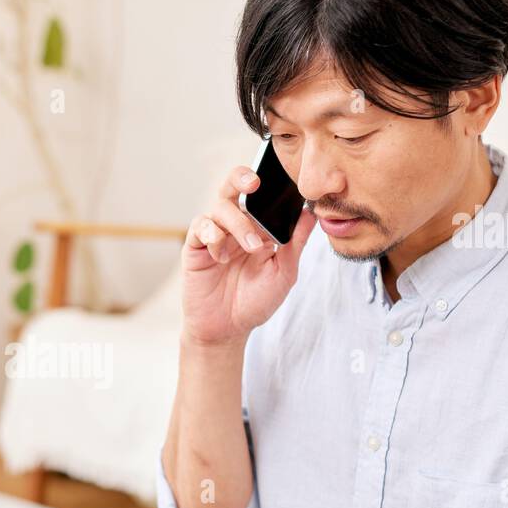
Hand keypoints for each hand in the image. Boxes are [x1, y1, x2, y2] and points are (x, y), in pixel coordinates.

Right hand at [181, 166, 315, 347]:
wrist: (228, 329)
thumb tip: (311, 212)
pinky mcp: (195, 247)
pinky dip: (213, 236)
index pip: (262, 196)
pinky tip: (222, 257)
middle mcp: (235, 226)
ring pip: (220, 207)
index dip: (270, 185)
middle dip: (242, 177)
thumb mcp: (284, 272)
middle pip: (233, 187)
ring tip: (251, 248)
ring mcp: (214, 235)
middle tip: (255, 184)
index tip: (284, 182)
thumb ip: (295, 242)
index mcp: (258, 227)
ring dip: (238, 224)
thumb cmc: (255, 302)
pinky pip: (200, 227)